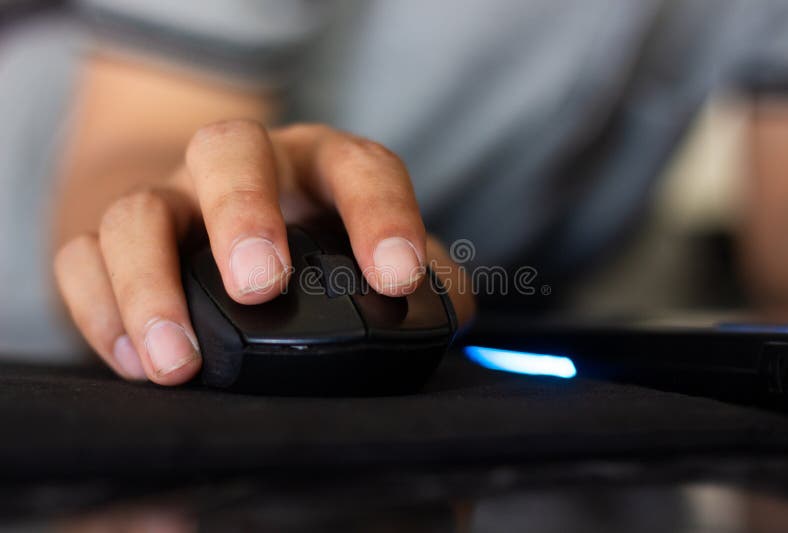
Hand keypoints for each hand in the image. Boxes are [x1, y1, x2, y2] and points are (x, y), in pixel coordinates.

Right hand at [54, 121, 474, 383]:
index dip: (379, 215)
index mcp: (320, 167)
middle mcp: (242, 171)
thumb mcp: (373, 254)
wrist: (216, 231)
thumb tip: (443, 315)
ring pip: (139, 209)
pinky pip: (82, 258)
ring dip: (151, 284)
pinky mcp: (109, 240)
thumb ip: (423, 282)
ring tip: (178, 363)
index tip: (393, 278)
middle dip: (242, 213)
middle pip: (229, 149)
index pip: (358, 168)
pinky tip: (138, 361)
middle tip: (257, 284)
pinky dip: (102, 310)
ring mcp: (171, 200)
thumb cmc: (311, 248)